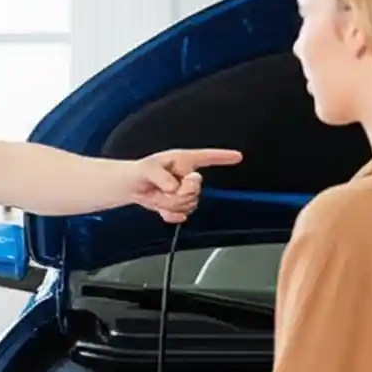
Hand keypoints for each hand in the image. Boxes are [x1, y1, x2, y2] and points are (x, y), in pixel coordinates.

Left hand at [125, 148, 242, 222]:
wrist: (133, 186)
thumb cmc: (142, 171)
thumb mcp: (148, 169)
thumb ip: (162, 177)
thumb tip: (175, 188)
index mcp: (185, 161)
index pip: (207, 157)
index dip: (223, 157)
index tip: (238, 156)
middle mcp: (189, 176)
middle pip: (196, 190)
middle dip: (177, 194)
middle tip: (161, 189)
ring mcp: (186, 192)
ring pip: (189, 205)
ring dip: (170, 204)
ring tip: (158, 195)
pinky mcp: (180, 206)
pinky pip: (182, 215)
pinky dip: (169, 215)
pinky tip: (161, 209)